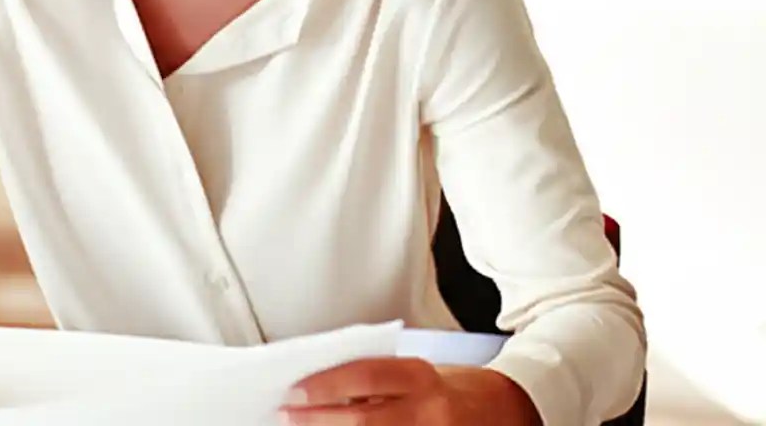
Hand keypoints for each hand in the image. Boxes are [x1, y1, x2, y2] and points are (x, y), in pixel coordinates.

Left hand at [278, 358, 540, 424]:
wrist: (509, 408)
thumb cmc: (453, 388)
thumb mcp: (418, 374)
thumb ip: (377, 381)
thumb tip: (323, 391)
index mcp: (421, 377)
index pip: (364, 377)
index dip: (324, 386)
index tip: (292, 392)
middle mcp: (430, 411)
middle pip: (364, 421)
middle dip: (318, 421)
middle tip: (286, 417)